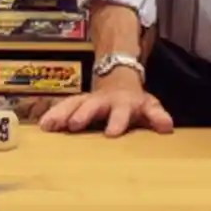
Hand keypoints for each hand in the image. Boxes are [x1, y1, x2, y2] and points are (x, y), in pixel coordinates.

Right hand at [37, 70, 173, 136]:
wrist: (118, 77)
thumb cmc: (133, 100)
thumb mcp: (149, 105)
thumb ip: (157, 115)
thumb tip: (167, 126)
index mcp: (122, 103)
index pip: (121, 111)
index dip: (117, 121)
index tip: (112, 133)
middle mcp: (102, 100)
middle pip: (91, 105)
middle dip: (82, 114)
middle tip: (74, 125)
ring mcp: (87, 100)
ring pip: (73, 104)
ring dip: (61, 114)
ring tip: (49, 125)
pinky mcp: (75, 104)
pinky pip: (63, 107)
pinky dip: (53, 115)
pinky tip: (42, 125)